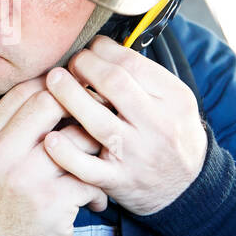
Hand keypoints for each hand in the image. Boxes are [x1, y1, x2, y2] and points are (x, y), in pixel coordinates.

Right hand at [0, 77, 107, 235]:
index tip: (74, 94)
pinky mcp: (51, 201)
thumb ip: (18, 132)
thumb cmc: (7, 210)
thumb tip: (60, 95)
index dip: (55, 86)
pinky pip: (90, 177)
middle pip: (50, 103)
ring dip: (94, 151)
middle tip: (95, 123)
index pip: (24, 91)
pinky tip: (93, 201)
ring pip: (76, 138)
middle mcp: (1, 155)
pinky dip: (98, 190)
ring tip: (96, 167)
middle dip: (79, 109)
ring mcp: (25, 177)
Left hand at [41, 34, 207, 216]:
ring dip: (68, 96)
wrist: (186, 187)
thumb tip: (103, 47)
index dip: (102, 50)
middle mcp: (158, 126)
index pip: (132, 64)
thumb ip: (144, 76)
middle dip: (84, 66)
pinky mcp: (118, 181)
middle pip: (114, 85)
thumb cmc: (172, 135)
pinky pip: (87, 168)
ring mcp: (137, 155)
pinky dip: (65, 153)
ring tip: (53, 81)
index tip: (90, 48)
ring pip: (98, 121)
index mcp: (174, 99)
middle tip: (70, 63)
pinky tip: (49, 137)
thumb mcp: (174, 101)